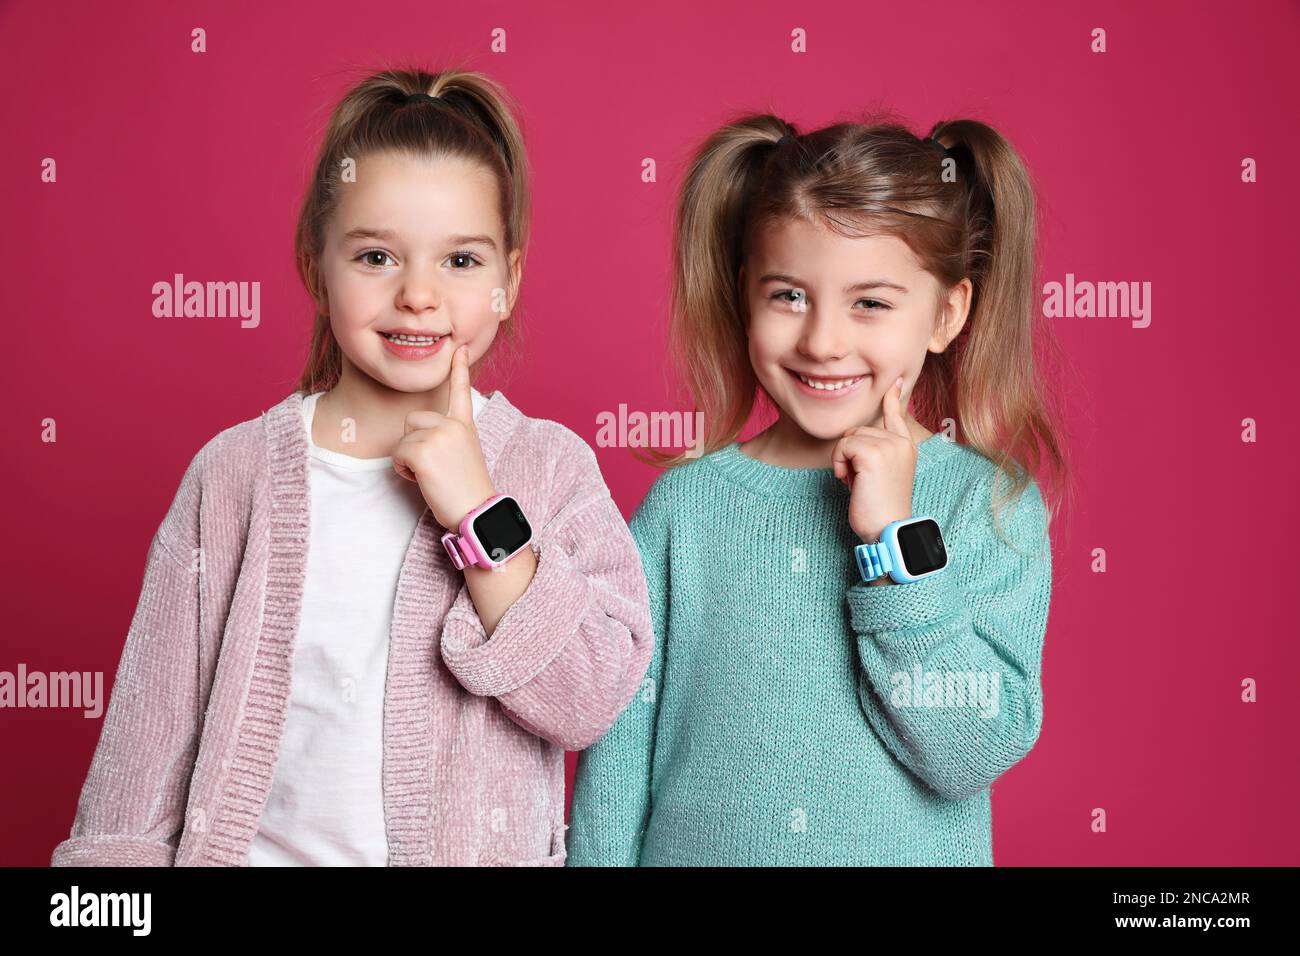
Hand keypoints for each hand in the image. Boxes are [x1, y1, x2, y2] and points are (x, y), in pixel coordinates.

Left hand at [392, 344, 496, 529]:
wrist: (477, 512)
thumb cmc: (468, 489)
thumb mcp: (465, 454)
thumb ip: (449, 436)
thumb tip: (426, 433)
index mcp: (465, 425)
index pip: (461, 391)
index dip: (459, 368)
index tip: (459, 347)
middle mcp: (453, 425)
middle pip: (413, 420)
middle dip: (413, 443)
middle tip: (435, 467)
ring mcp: (439, 435)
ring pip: (403, 439)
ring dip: (409, 460)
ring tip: (432, 475)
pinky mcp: (424, 450)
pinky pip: (398, 454)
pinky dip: (404, 470)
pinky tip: (424, 480)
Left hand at [832, 375, 917, 543]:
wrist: (887, 529)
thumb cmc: (879, 508)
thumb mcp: (881, 474)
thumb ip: (875, 453)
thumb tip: (856, 439)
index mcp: (905, 446)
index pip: (896, 414)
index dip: (891, 397)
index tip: (893, 381)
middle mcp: (900, 442)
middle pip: (857, 430)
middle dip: (850, 454)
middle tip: (861, 480)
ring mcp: (889, 446)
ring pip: (848, 438)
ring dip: (844, 461)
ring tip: (857, 482)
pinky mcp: (874, 454)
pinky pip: (843, 447)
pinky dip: (839, 464)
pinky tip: (848, 481)